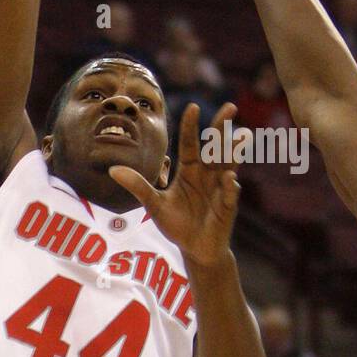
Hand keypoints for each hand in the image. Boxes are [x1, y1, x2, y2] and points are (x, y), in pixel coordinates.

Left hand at [108, 102, 240, 269]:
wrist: (195, 249)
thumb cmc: (176, 224)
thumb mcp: (154, 204)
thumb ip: (139, 186)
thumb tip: (113, 170)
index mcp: (189, 170)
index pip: (190, 143)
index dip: (191, 126)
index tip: (193, 107)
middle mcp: (207, 174)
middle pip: (215, 147)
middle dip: (222, 127)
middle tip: (230, 107)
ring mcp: (220, 188)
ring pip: (229, 165)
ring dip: (235, 151)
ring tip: (243, 135)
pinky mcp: (227, 206)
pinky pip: (230, 194)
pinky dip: (229, 187)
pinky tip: (229, 179)